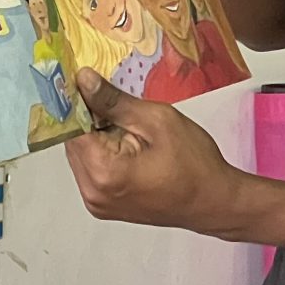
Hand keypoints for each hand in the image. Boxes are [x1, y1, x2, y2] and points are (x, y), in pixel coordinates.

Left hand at [64, 71, 246, 230]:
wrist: (213, 201)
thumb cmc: (194, 163)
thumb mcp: (157, 120)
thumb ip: (114, 101)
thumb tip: (84, 80)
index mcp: (103, 172)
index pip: (71, 127)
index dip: (76, 100)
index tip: (83, 79)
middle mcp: (93, 192)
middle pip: (73, 142)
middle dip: (89, 119)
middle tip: (117, 102)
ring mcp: (97, 203)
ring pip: (81, 155)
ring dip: (97, 136)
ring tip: (130, 127)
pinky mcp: (104, 205)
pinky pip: (92, 170)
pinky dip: (103, 152)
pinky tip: (129, 145)